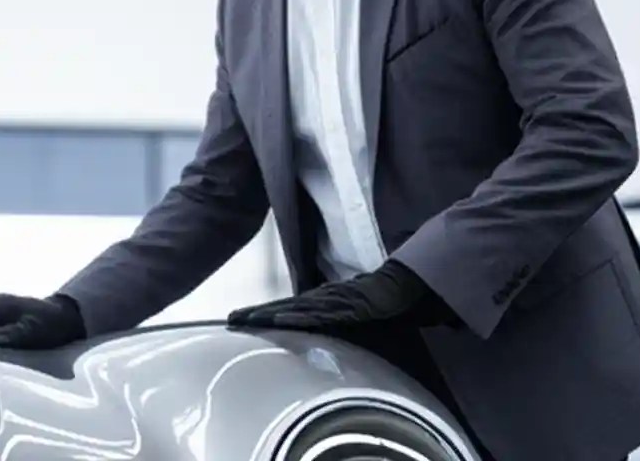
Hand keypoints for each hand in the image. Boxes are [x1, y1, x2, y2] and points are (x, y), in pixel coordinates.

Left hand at [227, 259, 454, 332]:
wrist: (410, 289)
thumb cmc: (385, 309)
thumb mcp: (356, 326)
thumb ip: (339, 334)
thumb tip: (325, 350)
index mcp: (323, 305)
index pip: (287, 311)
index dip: (263, 314)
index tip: (239, 320)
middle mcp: (324, 300)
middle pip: (282, 307)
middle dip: (255, 314)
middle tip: (229, 319)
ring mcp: (334, 300)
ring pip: (293, 309)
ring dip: (266, 314)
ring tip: (242, 319)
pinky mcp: (347, 304)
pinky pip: (318, 313)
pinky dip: (296, 315)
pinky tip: (277, 318)